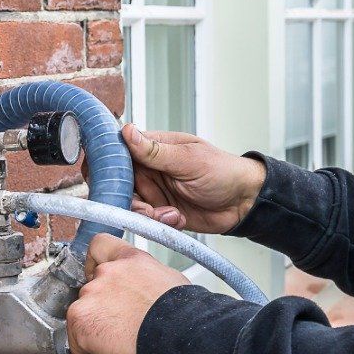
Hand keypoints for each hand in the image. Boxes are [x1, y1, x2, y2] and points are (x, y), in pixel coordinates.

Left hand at [66, 234, 188, 353]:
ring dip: (97, 331)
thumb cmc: (183, 314)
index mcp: (130, 259)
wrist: (178, 334)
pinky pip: (76, 341)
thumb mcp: (167, 280)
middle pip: (89, 289)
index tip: (98, 276)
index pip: (99, 245)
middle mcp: (107, 272)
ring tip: (123, 343)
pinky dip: (91, 353)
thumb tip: (142, 290)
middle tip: (122, 325)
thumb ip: (143, 278)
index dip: (94, 263)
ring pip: (82, 316)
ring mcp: (90, 294)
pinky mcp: (80, 318)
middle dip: (101, 309)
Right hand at [116, 125, 265, 234]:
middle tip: (145, 206)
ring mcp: (154, 192)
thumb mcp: (188, 159)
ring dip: (145, 213)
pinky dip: (159, 223)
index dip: (109, 166)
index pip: (119, 152)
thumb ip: (155, 150)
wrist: (244, 202)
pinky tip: (177, 218)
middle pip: (118, 184)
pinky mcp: (161, 212)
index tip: (109, 180)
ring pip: (130, 205)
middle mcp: (150, 170)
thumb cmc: (223, 171)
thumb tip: (127, 131)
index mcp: (154, 148)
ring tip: (168, 214)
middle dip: (128, 197)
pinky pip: (147, 221)